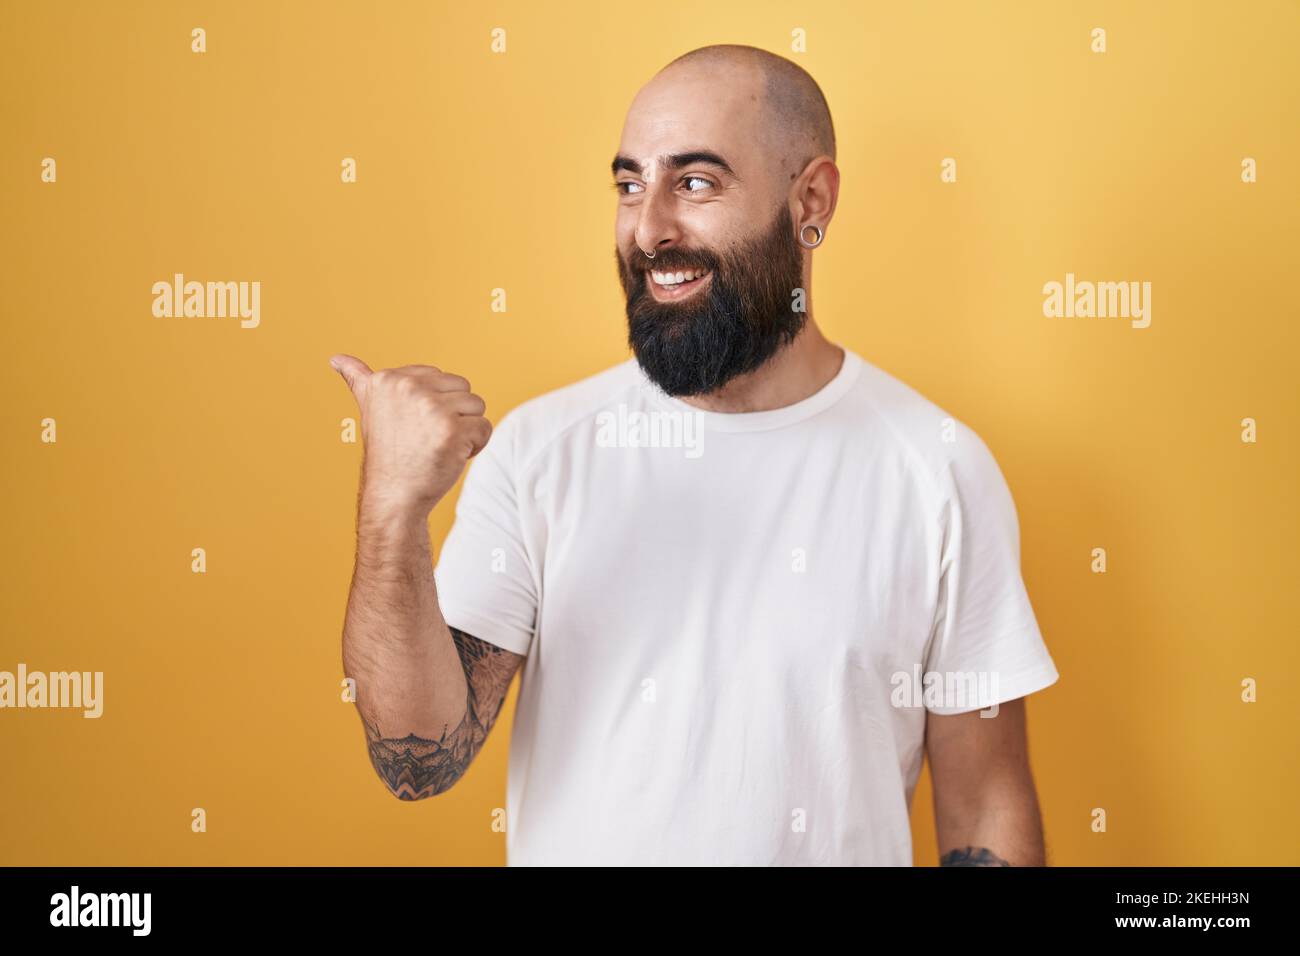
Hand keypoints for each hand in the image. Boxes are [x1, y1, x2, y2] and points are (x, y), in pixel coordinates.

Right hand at [330, 354, 491, 517]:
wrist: (394, 495)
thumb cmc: (387, 453)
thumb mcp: (369, 408)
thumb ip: (358, 379)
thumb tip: (336, 358)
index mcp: (388, 378)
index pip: (441, 378)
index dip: (437, 405)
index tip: (414, 426)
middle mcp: (408, 388)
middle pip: (463, 388)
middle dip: (454, 415)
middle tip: (428, 439)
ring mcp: (431, 408)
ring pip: (476, 406)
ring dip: (466, 431)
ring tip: (439, 447)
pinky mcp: (452, 430)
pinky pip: (484, 428)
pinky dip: (475, 446)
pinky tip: (451, 457)